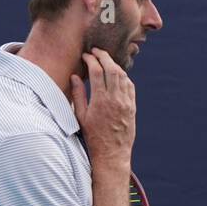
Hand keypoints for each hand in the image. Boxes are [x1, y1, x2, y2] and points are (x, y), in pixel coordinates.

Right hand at [70, 49, 135, 164]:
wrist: (112, 154)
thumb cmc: (93, 137)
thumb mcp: (81, 116)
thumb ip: (78, 94)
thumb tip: (75, 76)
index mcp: (100, 100)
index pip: (97, 70)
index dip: (91, 59)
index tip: (85, 55)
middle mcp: (115, 99)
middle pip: (112, 68)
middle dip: (104, 56)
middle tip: (96, 51)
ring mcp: (126, 103)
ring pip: (123, 75)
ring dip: (114, 65)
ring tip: (105, 61)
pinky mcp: (132, 107)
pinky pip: (130, 86)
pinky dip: (123, 77)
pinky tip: (116, 75)